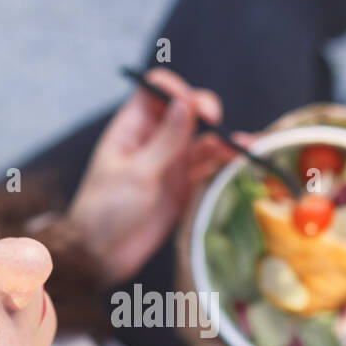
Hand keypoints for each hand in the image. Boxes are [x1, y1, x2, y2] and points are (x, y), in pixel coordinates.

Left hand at [65, 68, 236, 285]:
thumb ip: (166, 139)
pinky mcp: (183, 188)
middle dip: (205, 111)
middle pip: (186, 111)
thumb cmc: (106, 211)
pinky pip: (208, 169)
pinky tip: (238, 163)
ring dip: (222, 140)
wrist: (102, 256)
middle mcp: (154, 140)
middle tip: (216, 122)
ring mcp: (170, 164)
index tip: (191, 104)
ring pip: (202, 141)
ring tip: (243, 145)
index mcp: (132, 128)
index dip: (175, 89)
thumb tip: (187, 102)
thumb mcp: (136, 173)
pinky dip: (224, 165)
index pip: (155, 91)